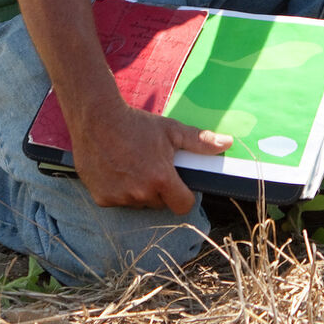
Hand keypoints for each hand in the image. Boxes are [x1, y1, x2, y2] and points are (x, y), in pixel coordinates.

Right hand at [71, 104, 230, 214]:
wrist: (96, 118)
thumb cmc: (136, 123)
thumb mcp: (171, 130)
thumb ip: (200, 141)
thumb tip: (228, 143)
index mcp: (161, 179)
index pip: (182, 205)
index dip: (184, 196)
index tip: (179, 185)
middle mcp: (140, 193)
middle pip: (159, 204)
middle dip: (159, 190)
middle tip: (151, 168)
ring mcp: (119, 197)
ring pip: (138, 203)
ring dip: (139, 191)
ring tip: (132, 166)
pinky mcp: (101, 198)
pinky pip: (118, 201)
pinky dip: (119, 191)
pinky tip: (116, 170)